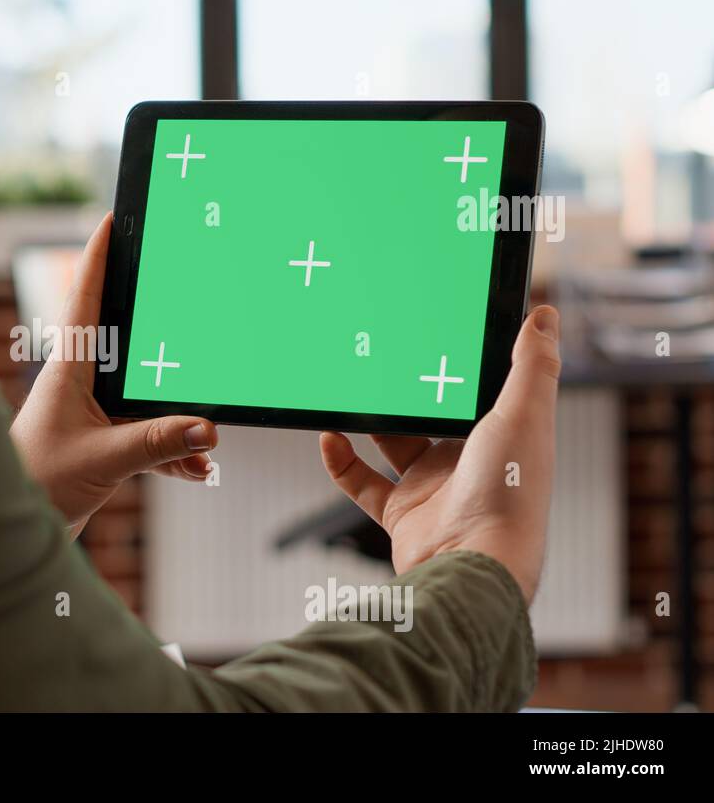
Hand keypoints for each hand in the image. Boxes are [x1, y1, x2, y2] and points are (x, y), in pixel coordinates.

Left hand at [11, 213, 218, 537]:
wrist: (10, 530)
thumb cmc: (39, 482)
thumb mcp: (106, 459)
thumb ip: (158, 443)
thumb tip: (208, 429)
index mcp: (70, 368)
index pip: (86, 297)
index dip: (99, 255)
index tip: (113, 217)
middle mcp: (81, 381)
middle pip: (127, 337)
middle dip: (160, 324)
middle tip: (185, 291)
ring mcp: (93, 411)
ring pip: (146, 393)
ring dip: (178, 414)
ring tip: (208, 434)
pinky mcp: (102, 442)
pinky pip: (148, 434)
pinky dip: (173, 451)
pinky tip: (197, 470)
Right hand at [318, 306, 560, 603]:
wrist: (474, 560)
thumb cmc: (511, 492)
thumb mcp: (525, 413)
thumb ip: (532, 364)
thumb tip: (545, 315)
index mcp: (501, 435)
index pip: (477, 390)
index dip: (458, 364)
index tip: (433, 335)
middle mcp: (467, 462)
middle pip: (430, 414)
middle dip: (406, 390)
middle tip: (381, 360)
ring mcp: (432, 488)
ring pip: (392, 443)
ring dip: (369, 420)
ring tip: (350, 393)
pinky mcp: (401, 513)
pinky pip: (362, 481)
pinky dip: (341, 461)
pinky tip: (329, 437)